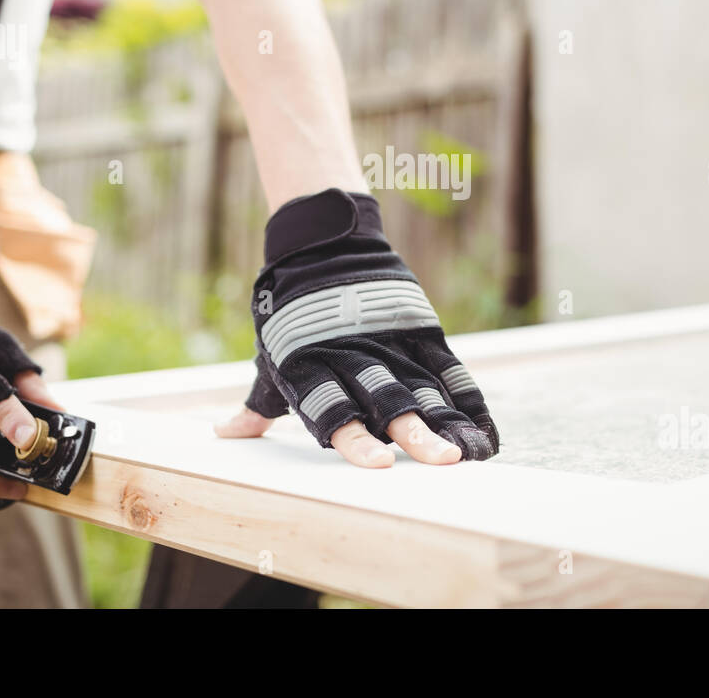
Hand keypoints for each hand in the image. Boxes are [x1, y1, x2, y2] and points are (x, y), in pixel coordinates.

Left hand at [216, 189, 498, 467]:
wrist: (323, 243)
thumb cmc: (289, 311)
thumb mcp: (270, 354)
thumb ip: (258, 403)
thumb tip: (225, 435)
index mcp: (310, 366)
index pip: (333, 407)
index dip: (356, 437)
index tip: (380, 465)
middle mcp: (353, 354)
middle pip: (387, 399)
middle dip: (414, 431)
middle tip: (440, 460)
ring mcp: (391, 339)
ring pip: (423, 386)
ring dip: (448, 421)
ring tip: (466, 453)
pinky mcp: (419, 326)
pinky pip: (448, 368)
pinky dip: (468, 399)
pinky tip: (483, 430)